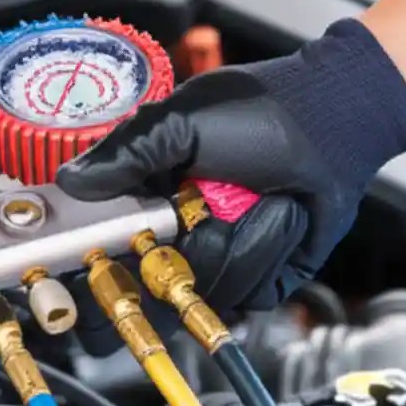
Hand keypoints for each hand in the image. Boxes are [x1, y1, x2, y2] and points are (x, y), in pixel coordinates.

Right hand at [56, 19, 405, 355]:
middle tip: (198, 212)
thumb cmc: (264, 112)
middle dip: (183, 248)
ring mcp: (222, 255)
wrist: (336, 124)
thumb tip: (70, 179)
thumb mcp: (182, 121)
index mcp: (151, 191)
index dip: (104, 260)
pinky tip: (280, 214)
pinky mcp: (262, 276)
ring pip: (206, 289)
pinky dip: (270, 251)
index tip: (109, 259)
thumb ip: (125, 151)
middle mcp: (181, 230)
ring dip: (239, 240)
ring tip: (256, 196)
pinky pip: (252, 294)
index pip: (107, 245)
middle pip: (155, 282)